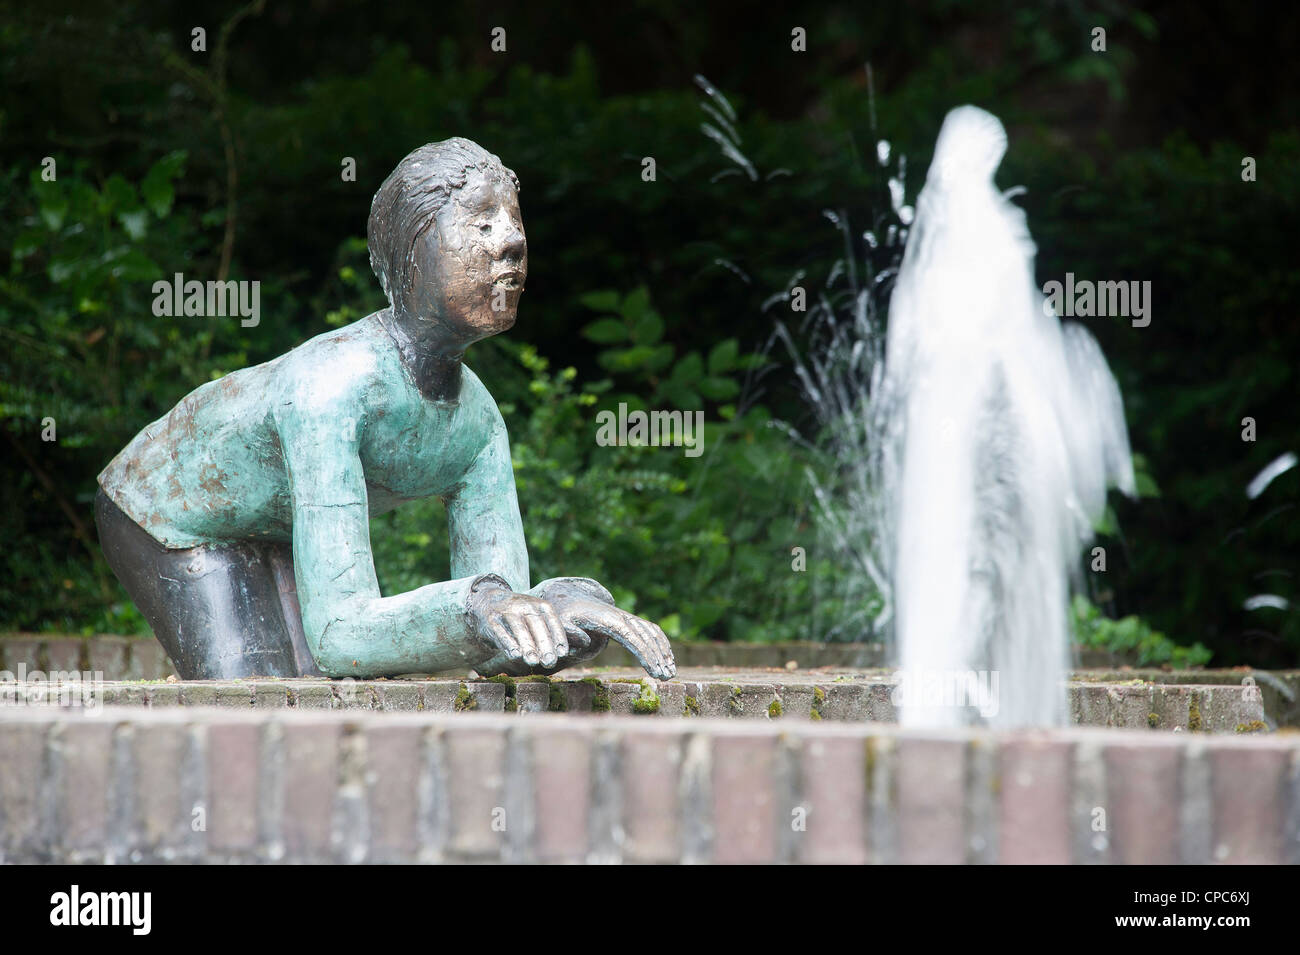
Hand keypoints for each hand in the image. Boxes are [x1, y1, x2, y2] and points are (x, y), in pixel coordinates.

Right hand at [465, 575, 568, 667]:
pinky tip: (515, 655)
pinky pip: (500, 632)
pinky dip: (508, 643)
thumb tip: (562, 654)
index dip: (558, 637)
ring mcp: (507, 611)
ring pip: (519, 629)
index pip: (552, 620)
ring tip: (533, 661)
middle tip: (549, 662)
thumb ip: (547, 633)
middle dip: (544, 644)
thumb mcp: (535, 617)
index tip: (562, 654)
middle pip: (537, 625)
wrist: (488, 600)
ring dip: (527, 646)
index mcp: (540, 605)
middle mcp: (525, 605)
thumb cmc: (520, 616)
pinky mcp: (492, 619)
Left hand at [533, 577, 675, 679]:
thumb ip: (570, 635)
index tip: (655, 670)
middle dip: (658, 656)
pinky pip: (650, 631)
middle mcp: (621, 617)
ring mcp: (627, 618)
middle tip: (666, 677)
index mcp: (607, 620)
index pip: (631, 637)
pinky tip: (668, 659)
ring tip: (670, 673)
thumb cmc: (564, 617)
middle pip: (646, 636)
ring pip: (652, 633)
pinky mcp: (629, 622)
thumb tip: (586, 641)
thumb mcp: (560, 625)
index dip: (645, 653)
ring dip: (663, 651)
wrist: (570, 601)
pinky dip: (661, 644)